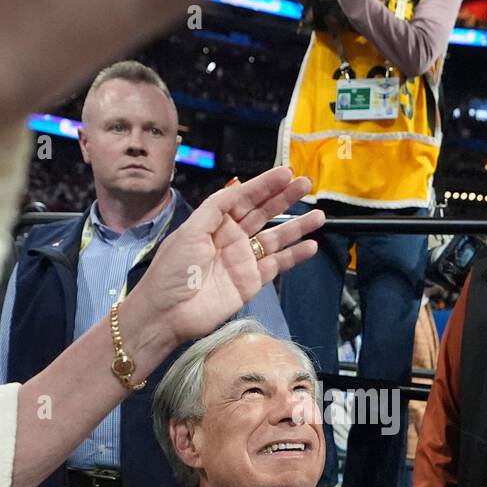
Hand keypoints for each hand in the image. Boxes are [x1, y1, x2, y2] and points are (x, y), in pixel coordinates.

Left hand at [121, 167, 324, 347]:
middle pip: (263, 213)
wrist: (168, 313)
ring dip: (297, 227)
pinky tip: (311, 246)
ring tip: (319, 216)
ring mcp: (243, 260)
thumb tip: (239, 186)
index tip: (286, 173)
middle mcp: (232, 237)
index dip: (265, 185)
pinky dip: (294, 256)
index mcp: (214, 222)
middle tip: (307, 185)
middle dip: (285, 199)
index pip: (244, 197)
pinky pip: (277, 265)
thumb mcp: (190, 232)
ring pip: (275, 238)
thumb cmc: (172, 270)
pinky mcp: (251, 282)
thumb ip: (216, 209)